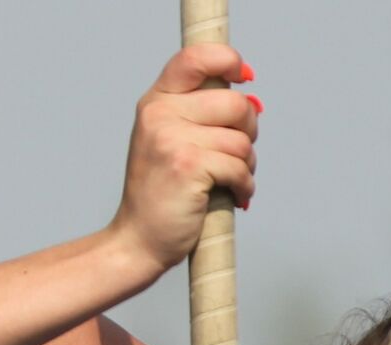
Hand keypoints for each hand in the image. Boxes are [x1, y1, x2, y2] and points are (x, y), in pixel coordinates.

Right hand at [108, 44, 258, 271]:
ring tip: (231, 181)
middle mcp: (159, 115)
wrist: (137, 241)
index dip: (228, 60)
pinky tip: (234, 196)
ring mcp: (172, 140)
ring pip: (241, 140)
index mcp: (155, 103)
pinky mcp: (189, 167)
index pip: (195, 58)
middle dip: (248, 130)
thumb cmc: (159, 195)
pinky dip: (244, 186)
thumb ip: (199, 115)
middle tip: (237, 154)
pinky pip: (239, 167)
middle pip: (234, 102)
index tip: (244, 77)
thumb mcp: (167, 142)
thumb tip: (253, 102)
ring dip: (246, 164)